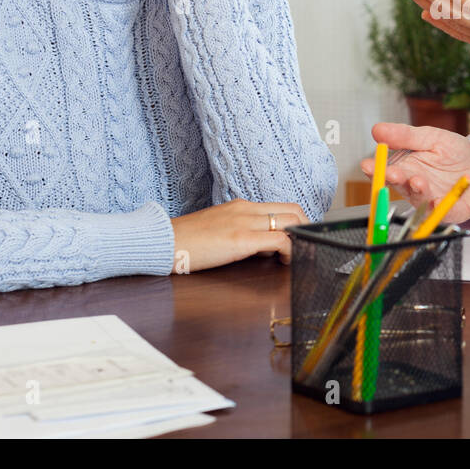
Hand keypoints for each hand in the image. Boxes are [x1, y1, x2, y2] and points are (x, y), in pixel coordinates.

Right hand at [169, 199, 306, 272]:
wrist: (163, 242)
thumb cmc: (186, 241)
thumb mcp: (219, 230)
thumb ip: (243, 233)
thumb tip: (265, 247)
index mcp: (241, 206)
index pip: (282, 206)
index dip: (298, 222)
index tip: (300, 239)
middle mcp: (246, 209)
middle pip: (293, 210)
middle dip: (306, 229)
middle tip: (305, 249)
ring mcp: (244, 222)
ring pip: (290, 221)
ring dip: (300, 239)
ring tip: (297, 257)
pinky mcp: (241, 239)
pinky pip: (279, 240)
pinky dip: (290, 251)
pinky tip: (285, 262)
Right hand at [359, 123, 469, 225]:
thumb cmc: (454, 152)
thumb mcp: (430, 136)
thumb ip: (405, 136)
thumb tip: (376, 129)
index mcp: (407, 170)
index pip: (387, 172)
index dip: (376, 170)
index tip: (367, 164)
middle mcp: (416, 189)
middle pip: (400, 188)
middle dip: (395, 182)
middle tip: (392, 173)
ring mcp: (434, 201)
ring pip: (420, 201)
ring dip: (418, 192)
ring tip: (418, 180)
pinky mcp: (453, 210)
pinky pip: (445, 212)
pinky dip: (440, 209)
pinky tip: (437, 201)